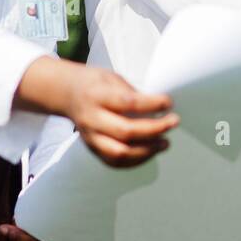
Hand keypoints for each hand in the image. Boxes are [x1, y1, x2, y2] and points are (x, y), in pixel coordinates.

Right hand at [16, 57, 178, 167]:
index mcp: (97, 95)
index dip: (151, 104)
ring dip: (147, 150)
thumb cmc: (95, 84)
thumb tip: (159, 108)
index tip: (169, 103)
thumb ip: (131, 93)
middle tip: (174, 122)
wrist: (66, 94)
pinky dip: (136, 160)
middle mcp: (92, 119)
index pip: (128, 103)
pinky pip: (115, 162)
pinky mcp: (92, 149)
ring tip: (165, 142)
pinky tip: (151, 151)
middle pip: (125, 131)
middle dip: (154, 129)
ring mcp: (90, 137)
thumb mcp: (111, 78)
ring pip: (120, 153)